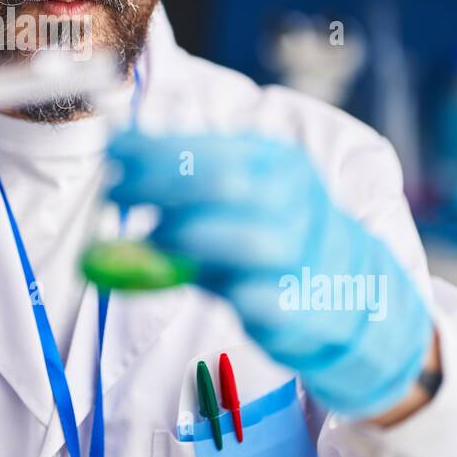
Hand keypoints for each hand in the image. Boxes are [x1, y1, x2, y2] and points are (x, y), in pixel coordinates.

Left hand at [107, 131, 432, 417]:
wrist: (347, 292)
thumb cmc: (269, 237)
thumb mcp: (233, 197)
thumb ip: (179, 185)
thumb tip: (115, 162)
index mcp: (275, 162)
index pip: (210, 147)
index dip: (151, 150)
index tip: (110, 154)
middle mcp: (294, 199)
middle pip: (224, 184)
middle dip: (160, 185)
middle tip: (115, 193)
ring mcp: (302, 254)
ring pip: (246, 240)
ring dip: (187, 239)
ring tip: (150, 241)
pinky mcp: (302, 309)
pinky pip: (257, 300)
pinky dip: (223, 293)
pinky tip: (203, 285)